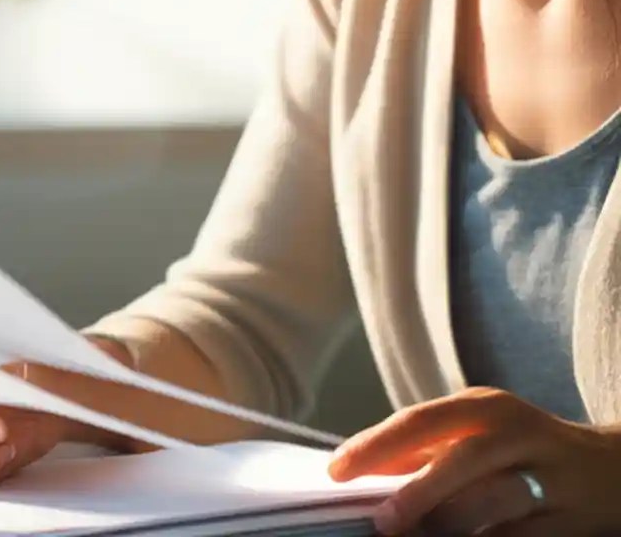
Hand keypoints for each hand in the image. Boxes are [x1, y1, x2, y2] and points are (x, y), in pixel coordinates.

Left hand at [328, 387, 620, 535]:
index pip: (421, 420)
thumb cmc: (516, 451)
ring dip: (450, 523)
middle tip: (382, 519)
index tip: (336, 470)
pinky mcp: (570, 519)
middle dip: (419, 491)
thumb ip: (419, 449)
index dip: (376, 445)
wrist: (607, 469)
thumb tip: (357, 467)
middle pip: (464, 459)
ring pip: (496, 500)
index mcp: (485, 407)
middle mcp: (518, 434)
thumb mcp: (472, 434)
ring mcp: (549, 477)